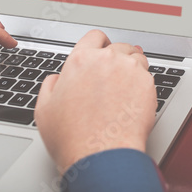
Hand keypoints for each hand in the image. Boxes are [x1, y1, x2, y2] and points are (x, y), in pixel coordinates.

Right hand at [36, 30, 156, 174]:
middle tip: (114, 76)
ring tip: (125, 87)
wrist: (101, 154)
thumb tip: (57, 79)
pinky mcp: (147, 84)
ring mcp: (130, 70)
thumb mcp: (44, 109)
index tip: (102, 52)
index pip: (95, 37)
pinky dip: (142, 84)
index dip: (99, 44)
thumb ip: (51, 85)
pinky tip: (133, 99)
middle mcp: (107, 60)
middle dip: (117, 58)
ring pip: (136, 58)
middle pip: (118, 46)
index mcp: (81, 60)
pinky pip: (147, 76)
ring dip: (132, 67)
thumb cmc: (73, 137)